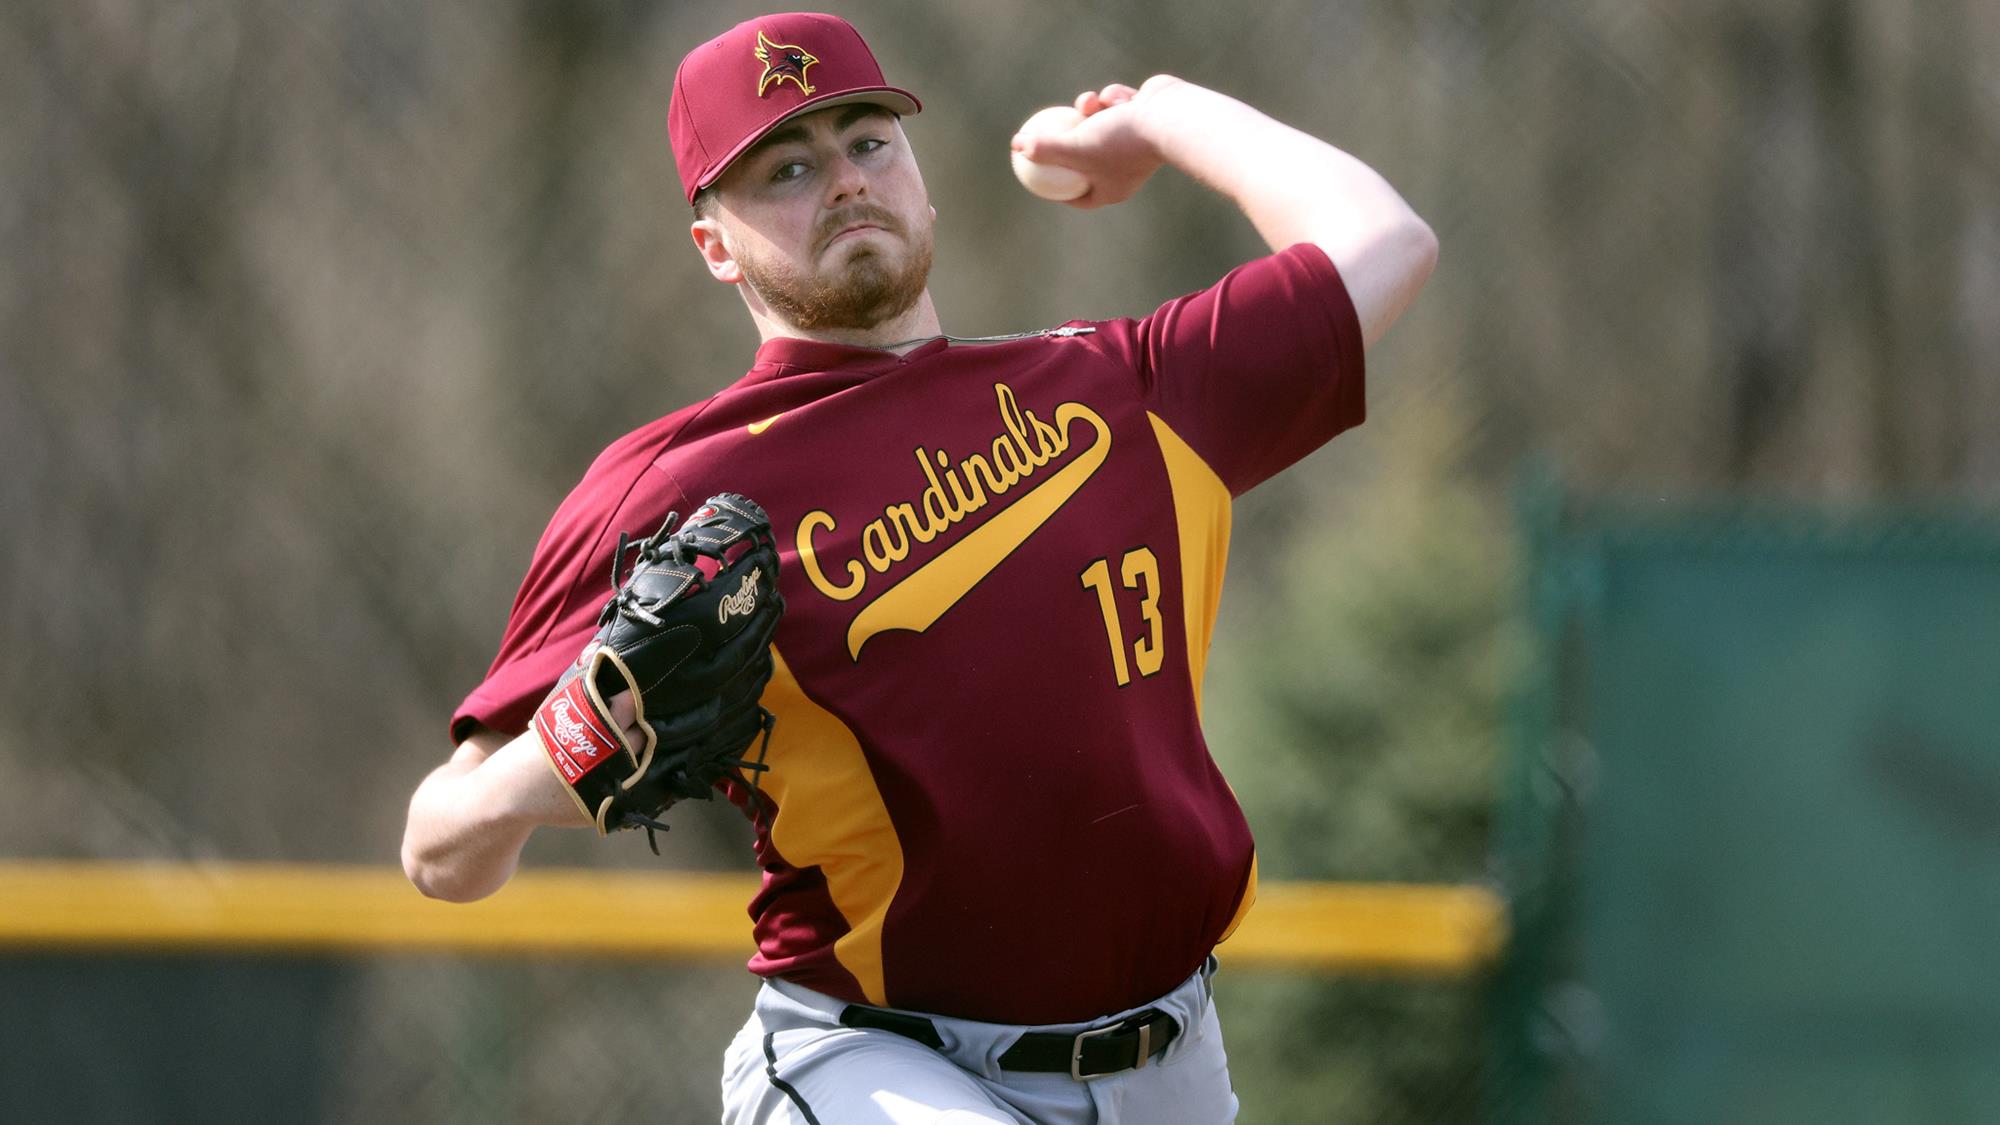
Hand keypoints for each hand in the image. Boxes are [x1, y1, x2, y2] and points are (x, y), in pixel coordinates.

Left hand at [1010, 75, 1187, 209]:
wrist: (1170, 119)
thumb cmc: (1122, 139)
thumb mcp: (1075, 147)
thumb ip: (1045, 149)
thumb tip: (1015, 147)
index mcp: (1114, 188)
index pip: (1079, 196)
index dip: (1057, 190)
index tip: (1038, 178)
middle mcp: (1127, 169)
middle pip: (1087, 159)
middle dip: (1069, 141)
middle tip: (1045, 133)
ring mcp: (1137, 144)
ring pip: (1100, 124)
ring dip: (1090, 110)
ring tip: (1088, 102)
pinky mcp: (1146, 118)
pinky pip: (1118, 107)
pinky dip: (1114, 99)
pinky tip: (1115, 95)